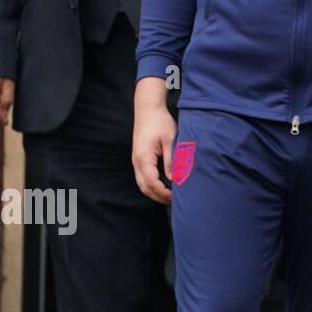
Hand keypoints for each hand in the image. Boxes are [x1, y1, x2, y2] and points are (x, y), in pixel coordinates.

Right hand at [132, 76, 175, 203]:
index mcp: (144, 158)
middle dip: (157, 196)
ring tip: (168, 197)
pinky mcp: (138, 158)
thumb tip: (174, 178)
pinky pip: (142, 177)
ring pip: (141, 183)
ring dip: (153, 192)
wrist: (148, 110)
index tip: (175, 197)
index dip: (163, 193)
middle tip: (173, 201)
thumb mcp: (170, 140)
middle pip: (144, 187)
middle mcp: (136, 162)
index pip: (151, 183)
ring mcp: (136, 160)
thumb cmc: (160, 122)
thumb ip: (171, 160)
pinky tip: (162, 186)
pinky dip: (150, 185)